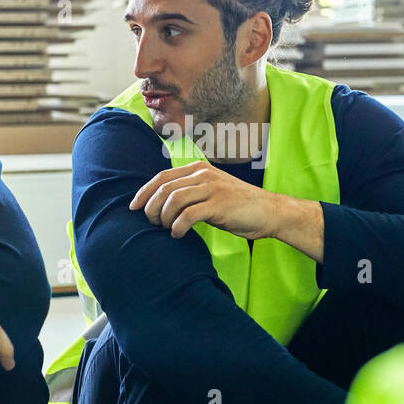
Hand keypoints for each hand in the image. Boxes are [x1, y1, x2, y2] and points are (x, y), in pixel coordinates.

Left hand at [130, 161, 283, 239]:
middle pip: (164, 188)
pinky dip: (178, 227)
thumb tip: (162, 206)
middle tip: (151, 223)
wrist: (270, 212)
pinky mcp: (219, 205)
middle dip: (151, 208)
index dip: (144, 192)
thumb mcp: (211, 193)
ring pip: (173, 200)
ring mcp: (212, 188)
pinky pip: (188, 215)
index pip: (162, 176)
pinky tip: (178, 234)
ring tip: (165, 229)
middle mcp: (203, 174)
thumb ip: (190, 193)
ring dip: (163, 218)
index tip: (133, 207)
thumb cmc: (238, 206)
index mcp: (199, 169)